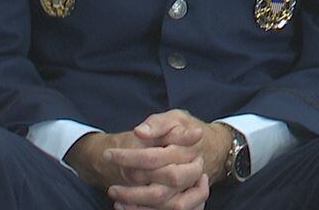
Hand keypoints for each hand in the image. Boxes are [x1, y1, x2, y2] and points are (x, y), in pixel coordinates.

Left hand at [98, 109, 232, 208]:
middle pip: (162, 190)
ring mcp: (193, 189)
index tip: (108, 156)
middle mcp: (191, 174)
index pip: (153, 159)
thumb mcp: (173, 118)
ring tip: (117, 201)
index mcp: (185, 152)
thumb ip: (156, 124)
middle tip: (111, 189)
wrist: (210, 146)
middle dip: (134, 193)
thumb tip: (140, 132)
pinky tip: (128, 207)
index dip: (129, 158)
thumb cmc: (184, 129)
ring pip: (170, 206)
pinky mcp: (192, 200)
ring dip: (141, 207)